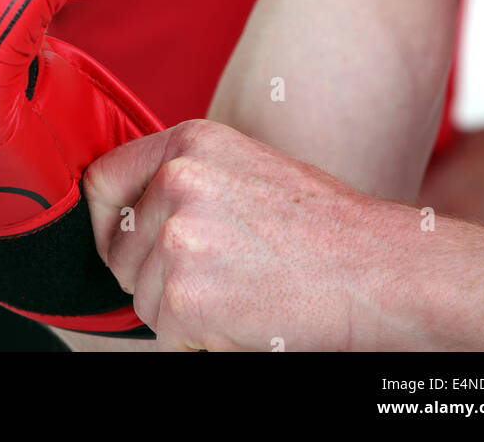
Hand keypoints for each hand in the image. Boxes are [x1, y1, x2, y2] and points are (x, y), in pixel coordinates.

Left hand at [83, 118, 389, 351]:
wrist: (381, 272)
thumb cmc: (324, 230)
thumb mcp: (245, 171)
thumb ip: (185, 182)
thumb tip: (125, 219)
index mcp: (190, 141)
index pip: (102, 181)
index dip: (108, 224)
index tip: (128, 246)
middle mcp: (178, 179)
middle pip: (119, 251)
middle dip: (156, 277)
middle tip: (222, 277)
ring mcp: (180, 235)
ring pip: (142, 298)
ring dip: (182, 311)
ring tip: (244, 292)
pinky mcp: (186, 293)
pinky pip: (166, 335)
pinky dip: (201, 341)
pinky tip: (247, 317)